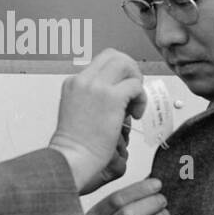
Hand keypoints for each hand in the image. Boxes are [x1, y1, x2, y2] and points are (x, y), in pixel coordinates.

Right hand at [48, 50, 144, 194]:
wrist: (73, 157)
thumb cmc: (77, 144)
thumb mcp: (77, 111)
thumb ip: (93, 98)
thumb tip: (119, 94)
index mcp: (74, 83)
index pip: (102, 62)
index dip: (118, 74)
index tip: (122, 90)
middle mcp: (83, 80)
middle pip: (114, 56)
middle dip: (130, 71)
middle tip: (132, 91)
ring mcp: (97, 87)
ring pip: (126, 64)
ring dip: (136, 82)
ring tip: (133, 103)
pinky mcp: (111, 98)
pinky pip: (135, 85)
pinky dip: (140, 99)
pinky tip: (134, 115)